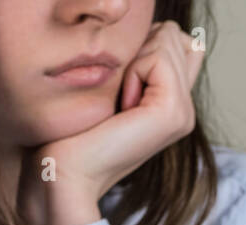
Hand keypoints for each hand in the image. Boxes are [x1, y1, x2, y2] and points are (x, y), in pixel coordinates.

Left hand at [18, 21, 204, 224]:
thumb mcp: (108, 92)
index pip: (181, 43)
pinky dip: (132, 72)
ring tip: (117, 105)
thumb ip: (137, 66)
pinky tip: (120, 107)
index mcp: (171, 106)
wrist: (61, 173)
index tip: (117, 86)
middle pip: (176, 36)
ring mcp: (183, 113)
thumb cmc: (69, 135)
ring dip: (133, 62)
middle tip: (116, 99)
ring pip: (170, 39)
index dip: (146, 47)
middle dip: (139, 52)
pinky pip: (158, 57)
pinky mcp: (173, 112)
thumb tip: (151, 30)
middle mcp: (184, 110)